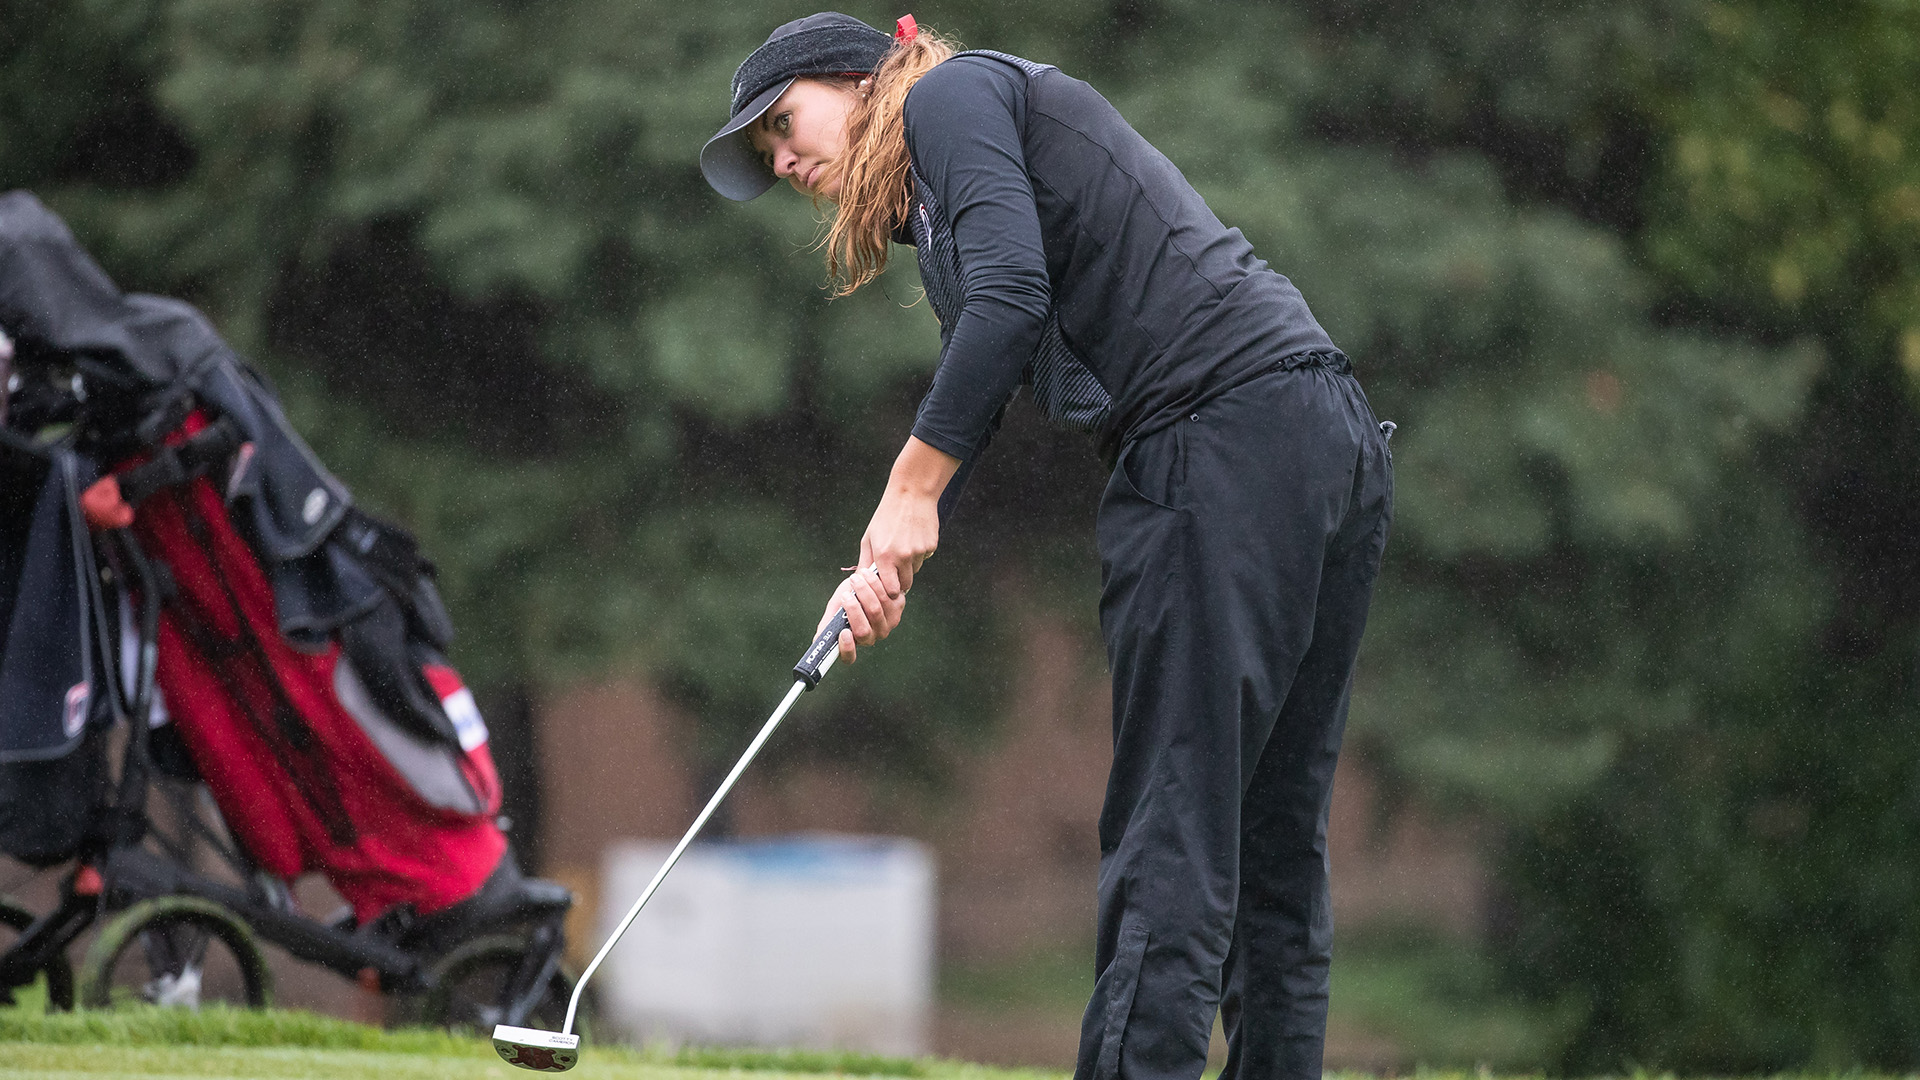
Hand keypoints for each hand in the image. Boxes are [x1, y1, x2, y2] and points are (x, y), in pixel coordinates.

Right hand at [817, 563, 905, 663]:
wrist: (867, 579)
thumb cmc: (849, 596)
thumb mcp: (835, 608)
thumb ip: (828, 623)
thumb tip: (817, 641)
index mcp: (854, 641)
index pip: (849, 657)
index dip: (847, 648)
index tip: (843, 633)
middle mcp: (872, 636)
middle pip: (863, 630)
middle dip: (853, 610)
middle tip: (846, 594)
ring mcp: (887, 624)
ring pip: (876, 611)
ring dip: (864, 592)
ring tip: (855, 579)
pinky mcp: (898, 608)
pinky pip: (887, 598)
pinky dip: (875, 584)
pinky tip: (867, 575)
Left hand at [818, 436, 959, 663]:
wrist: (911, 493)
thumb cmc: (886, 516)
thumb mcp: (869, 537)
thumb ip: (866, 562)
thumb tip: (861, 583)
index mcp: (885, 556)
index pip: (890, 590)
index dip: (888, 592)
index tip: (885, 588)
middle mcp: (904, 556)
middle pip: (905, 585)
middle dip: (899, 582)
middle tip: (894, 570)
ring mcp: (919, 551)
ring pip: (915, 571)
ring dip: (909, 566)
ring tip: (902, 547)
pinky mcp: (931, 545)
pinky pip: (924, 557)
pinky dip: (919, 553)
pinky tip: (913, 537)